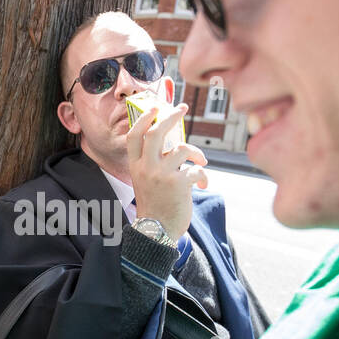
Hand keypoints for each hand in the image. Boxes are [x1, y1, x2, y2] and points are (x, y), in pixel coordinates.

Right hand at [127, 104, 208, 238]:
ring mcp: (161, 175)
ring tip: (201, 163)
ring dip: (197, 153)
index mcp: (136, 166)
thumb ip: (153, 162)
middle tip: (182, 109)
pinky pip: (196, 170)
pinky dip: (203, 176)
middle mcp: (146, 168)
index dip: (144, 118)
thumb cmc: (155, 205)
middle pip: (157, 132)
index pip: (135, 135)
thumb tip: (172, 143)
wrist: (157, 231)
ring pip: (182, 149)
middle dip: (171, 116)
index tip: (156, 107)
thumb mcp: (145, 181)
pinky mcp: (178, 184)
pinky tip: (203, 185)